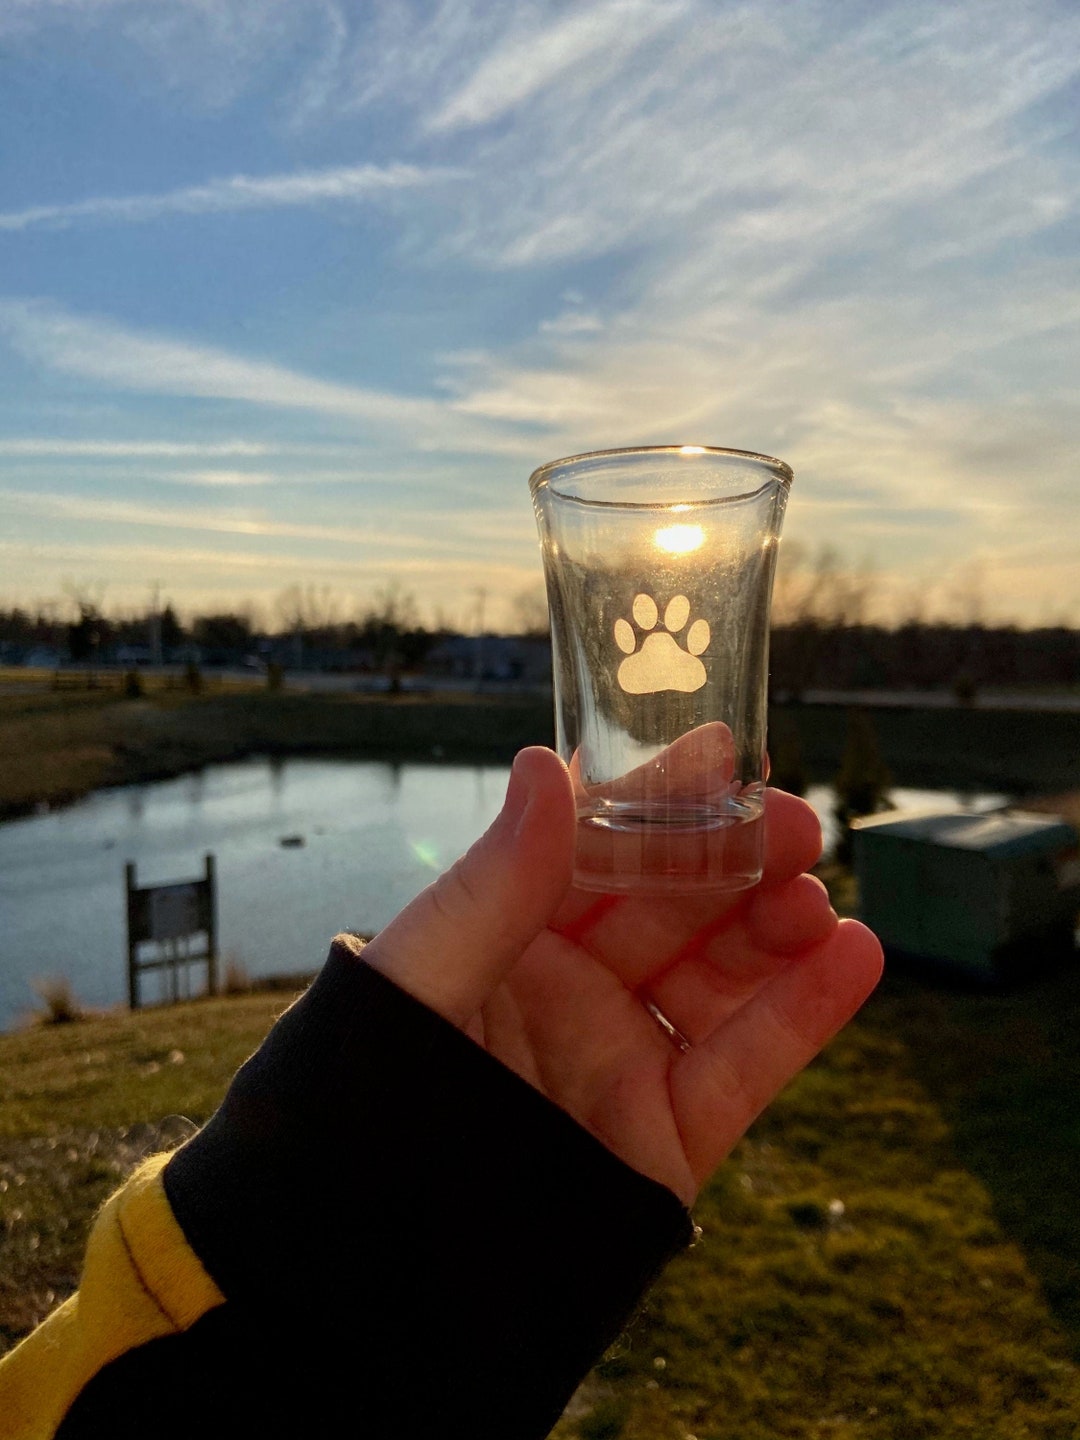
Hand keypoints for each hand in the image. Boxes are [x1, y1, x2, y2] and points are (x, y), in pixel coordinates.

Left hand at [362, 747, 881, 1206]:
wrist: (368, 1273)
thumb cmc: (360, 1108)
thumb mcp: (418, 985)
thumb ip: (492, 887)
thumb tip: (548, 765)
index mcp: (506, 937)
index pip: (597, 849)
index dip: (660, 800)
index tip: (722, 753)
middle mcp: (570, 990)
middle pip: (675, 907)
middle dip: (739, 859)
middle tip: (795, 823)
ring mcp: (621, 1060)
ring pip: (721, 978)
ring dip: (779, 929)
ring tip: (819, 894)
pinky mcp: (665, 1138)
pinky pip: (744, 1069)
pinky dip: (804, 1015)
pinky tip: (856, 956)